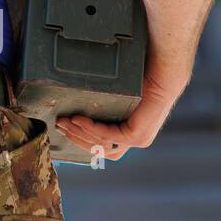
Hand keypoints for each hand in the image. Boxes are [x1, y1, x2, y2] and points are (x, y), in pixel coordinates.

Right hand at [54, 68, 179, 161]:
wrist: (162, 71)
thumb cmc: (142, 77)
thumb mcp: (119, 96)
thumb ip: (104, 106)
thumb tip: (77, 104)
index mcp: (132, 132)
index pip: (102, 146)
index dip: (81, 140)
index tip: (64, 129)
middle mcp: (136, 140)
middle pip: (98, 149)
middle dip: (75, 137)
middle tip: (59, 125)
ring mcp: (138, 140)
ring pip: (101, 144)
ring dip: (79, 133)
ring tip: (64, 121)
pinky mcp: (136, 136)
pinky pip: (107, 135)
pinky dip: (90, 128)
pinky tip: (77, 119)